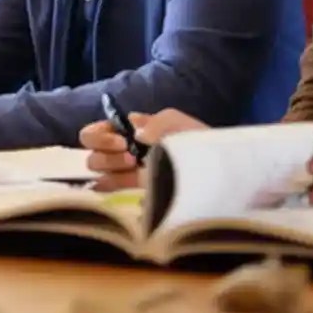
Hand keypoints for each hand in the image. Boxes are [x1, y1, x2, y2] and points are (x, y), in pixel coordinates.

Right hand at [78, 108, 206, 190]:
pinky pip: (109, 186)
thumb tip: (134, 129)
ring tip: (134, 168)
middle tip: (130, 156)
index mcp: (134, 129)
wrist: (218, 174)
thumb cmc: (199, 144)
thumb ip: (155, 122)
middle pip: (93, 147)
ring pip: (97, 166)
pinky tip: (105, 186)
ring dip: (109, 165)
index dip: (102, 134)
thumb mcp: (178, 122)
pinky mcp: (136, 190)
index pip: (100, 129)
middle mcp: (126, 148)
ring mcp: (129, 170)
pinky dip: (103, 185)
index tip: (122, 139)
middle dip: (106, 149)